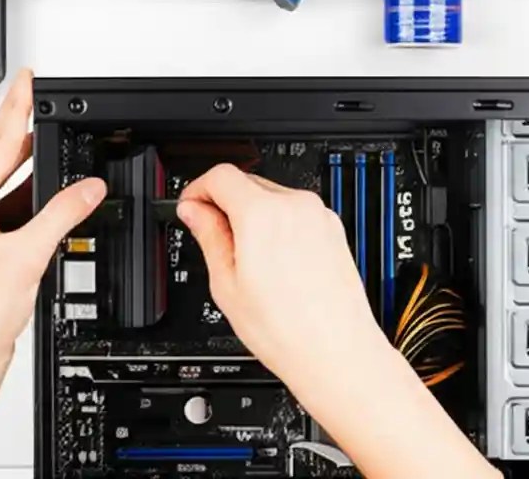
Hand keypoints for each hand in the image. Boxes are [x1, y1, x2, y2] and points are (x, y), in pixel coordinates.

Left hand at [0, 70, 106, 478]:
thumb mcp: (27, 258)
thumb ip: (61, 214)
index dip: (16, 109)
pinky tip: (36, 179)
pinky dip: (14, 184)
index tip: (27, 81)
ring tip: (37, 126)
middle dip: (10, 119)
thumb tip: (87, 187)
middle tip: (29, 89)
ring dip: (14, 151)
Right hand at [176, 165, 386, 391]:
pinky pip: (295, 212)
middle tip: (211, 237)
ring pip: (271, 197)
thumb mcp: (227, 285)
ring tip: (247, 261)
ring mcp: (319, 216)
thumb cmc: (287, 330)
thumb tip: (194, 211)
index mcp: (263, 214)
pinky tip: (273, 263)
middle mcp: (295, 206)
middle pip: (246, 182)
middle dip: (224, 203)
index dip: (197, 190)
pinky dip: (277, 226)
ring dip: (251, 215)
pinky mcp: (333, 229)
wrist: (337, 352)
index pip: (220, 175)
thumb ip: (208, 237)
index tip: (191, 207)